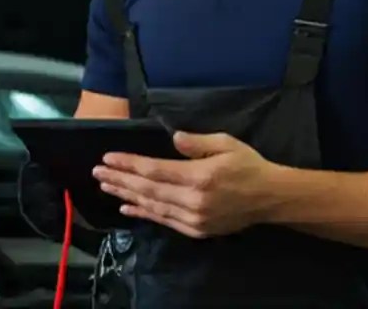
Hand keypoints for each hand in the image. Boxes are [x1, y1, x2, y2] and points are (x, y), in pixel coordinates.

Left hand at [92, 131, 277, 238]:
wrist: (269, 198)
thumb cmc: (248, 165)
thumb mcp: (226, 143)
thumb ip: (197, 142)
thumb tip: (173, 138)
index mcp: (199, 177)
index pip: (155, 170)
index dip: (129, 164)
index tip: (109, 158)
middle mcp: (192, 200)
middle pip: (147, 189)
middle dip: (120, 179)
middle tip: (98, 172)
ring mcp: (193, 219)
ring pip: (152, 206)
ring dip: (126, 195)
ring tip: (106, 186)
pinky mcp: (196, 230)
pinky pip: (163, 221)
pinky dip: (143, 213)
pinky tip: (127, 206)